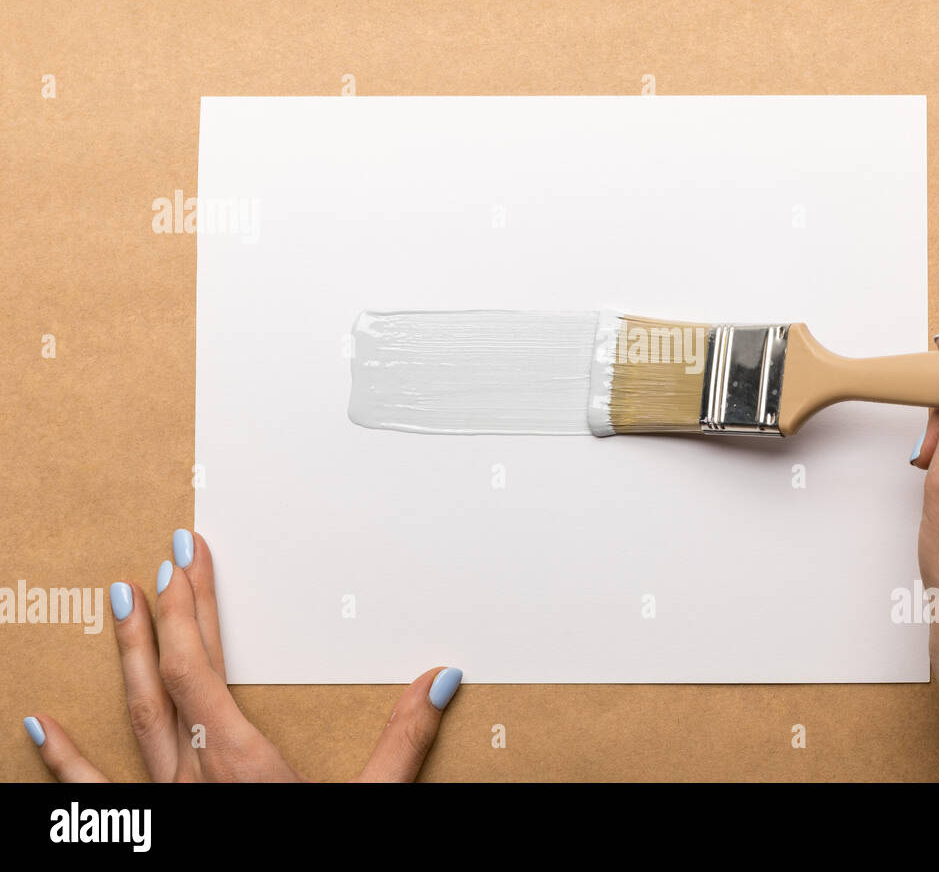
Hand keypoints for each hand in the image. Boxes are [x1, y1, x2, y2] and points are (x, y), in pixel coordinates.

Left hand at [21, 530, 461, 781]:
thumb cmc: (318, 862)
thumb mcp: (371, 802)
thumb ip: (403, 740)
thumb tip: (439, 678)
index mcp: (239, 761)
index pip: (198, 664)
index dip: (188, 606)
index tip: (185, 557)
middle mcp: (192, 774)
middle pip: (168, 676)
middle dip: (167, 612)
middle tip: (166, 559)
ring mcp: (166, 801)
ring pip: (136, 717)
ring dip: (128, 657)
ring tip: (118, 605)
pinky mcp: (152, 825)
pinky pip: (93, 791)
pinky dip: (60, 758)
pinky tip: (37, 726)